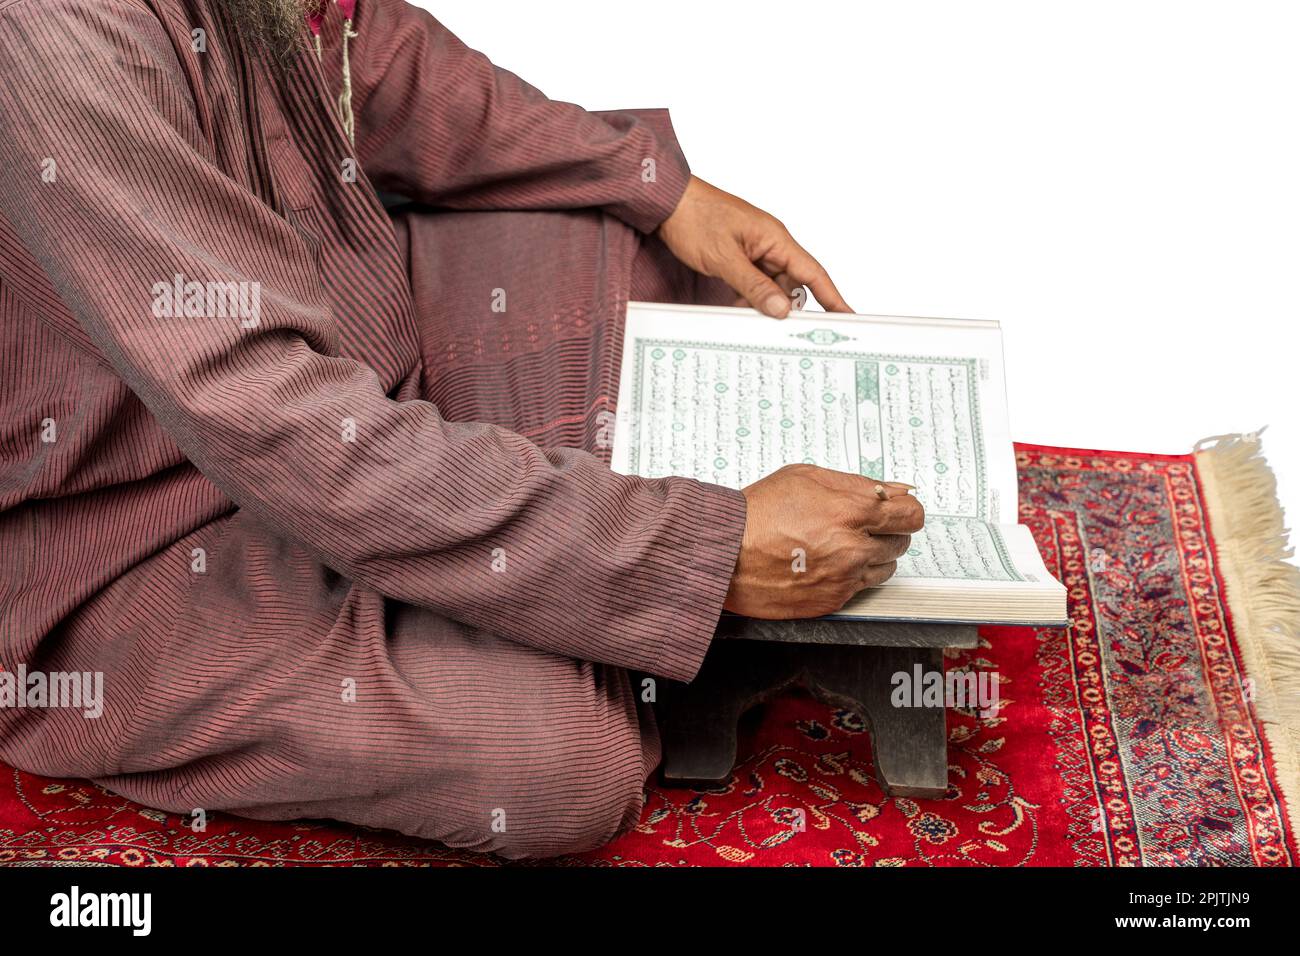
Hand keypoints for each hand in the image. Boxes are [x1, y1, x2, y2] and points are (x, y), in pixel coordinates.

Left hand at [658, 176, 851, 317]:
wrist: (667, 201)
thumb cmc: (695, 218)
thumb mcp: (724, 258)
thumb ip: (753, 285)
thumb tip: (781, 309)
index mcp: (775, 238)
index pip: (813, 273)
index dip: (833, 297)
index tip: (847, 316)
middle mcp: (770, 244)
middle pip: (792, 283)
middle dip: (786, 306)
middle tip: (783, 330)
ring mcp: (755, 249)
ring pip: (771, 285)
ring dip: (761, 302)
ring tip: (743, 312)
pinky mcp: (740, 255)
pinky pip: (753, 281)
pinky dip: (747, 295)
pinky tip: (734, 303)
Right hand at [723, 464, 923, 618]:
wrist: (726, 553)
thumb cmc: (758, 512)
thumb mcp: (806, 477)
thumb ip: (857, 482)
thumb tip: (895, 489)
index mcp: (851, 511)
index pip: (911, 514)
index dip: (905, 510)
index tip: (896, 510)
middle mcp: (853, 548)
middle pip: (901, 541)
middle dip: (885, 531)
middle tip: (857, 525)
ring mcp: (844, 578)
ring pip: (886, 567)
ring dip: (872, 556)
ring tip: (839, 545)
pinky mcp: (833, 600)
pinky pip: (862, 588)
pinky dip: (851, 576)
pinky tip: (826, 563)